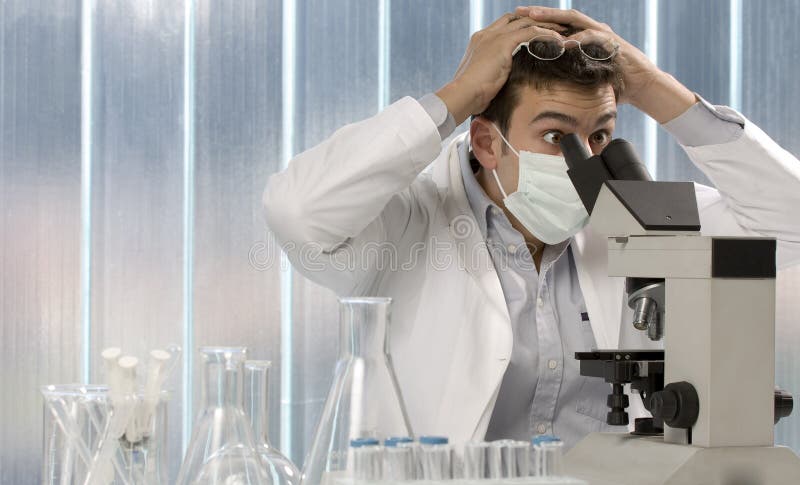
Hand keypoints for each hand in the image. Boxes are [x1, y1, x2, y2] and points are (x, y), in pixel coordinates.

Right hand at [436, 13, 565, 124]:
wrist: (461, 95)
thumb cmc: (469, 95)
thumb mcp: (482, 78)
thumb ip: (492, 71)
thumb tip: (502, 80)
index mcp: (479, 40)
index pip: (505, 24)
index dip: (522, 26)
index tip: (537, 31)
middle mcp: (486, 34)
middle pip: (517, 19)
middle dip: (537, 20)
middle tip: (555, 26)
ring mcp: (494, 37)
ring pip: (526, 22)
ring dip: (546, 25)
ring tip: (563, 31)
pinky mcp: (502, 43)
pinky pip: (530, 33)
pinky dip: (545, 35)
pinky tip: (558, 40)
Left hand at [516, 6, 695, 122]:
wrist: (637, 84)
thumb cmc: (607, 82)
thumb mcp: (579, 77)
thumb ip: (562, 74)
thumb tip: (539, 85)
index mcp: (578, 36)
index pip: (552, 26)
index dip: (533, 24)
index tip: (513, 23)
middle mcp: (587, 30)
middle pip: (559, 17)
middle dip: (538, 14)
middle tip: (518, 12)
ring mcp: (599, 33)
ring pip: (573, 20)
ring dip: (554, 18)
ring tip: (535, 18)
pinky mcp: (610, 42)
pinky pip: (592, 36)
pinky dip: (578, 38)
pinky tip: (564, 42)